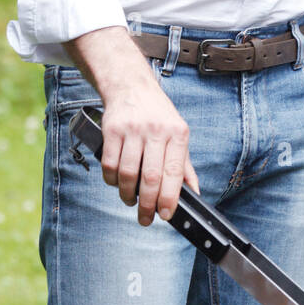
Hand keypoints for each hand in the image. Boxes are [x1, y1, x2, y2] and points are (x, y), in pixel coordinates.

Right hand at [99, 75, 199, 226]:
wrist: (131, 85)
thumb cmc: (157, 114)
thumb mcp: (177, 133)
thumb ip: (184, 164)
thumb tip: (194, 193)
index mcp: (177, 133)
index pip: (174, 172)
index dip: (170, 198)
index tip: (166, 214)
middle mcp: (156, 131)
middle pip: (150, 177)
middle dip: (147, 205)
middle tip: (146, 218)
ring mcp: (132, 130)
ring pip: (127, 173)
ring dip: (127, 195)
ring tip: (131, 201)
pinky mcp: (112, 130)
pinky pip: (109, 164)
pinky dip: (112, 181)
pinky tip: (117, 183)